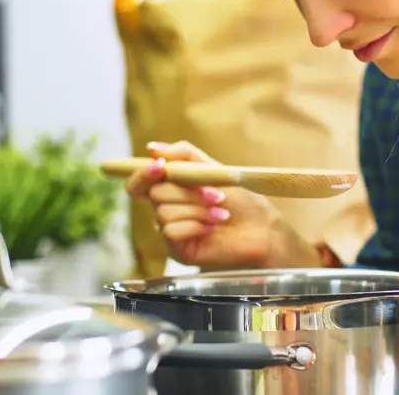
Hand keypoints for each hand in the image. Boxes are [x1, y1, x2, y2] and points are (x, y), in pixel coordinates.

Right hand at [125, 140, 319, 269]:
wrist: (260, 228)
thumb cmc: (240, 199)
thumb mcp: (212, 169)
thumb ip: (183, 155)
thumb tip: (151, 148)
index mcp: (169, 188)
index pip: (138, 183)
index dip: (144, 174)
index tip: (161, 166)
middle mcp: (165, 209)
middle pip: (155, 194)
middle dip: (188, 192)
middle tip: (217, 195)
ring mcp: (170, 230)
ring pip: (164, 213)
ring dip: (197, 209)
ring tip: (221, 213)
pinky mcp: (177, 249)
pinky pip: (170, 232)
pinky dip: (195, 225)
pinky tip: (212, 227)